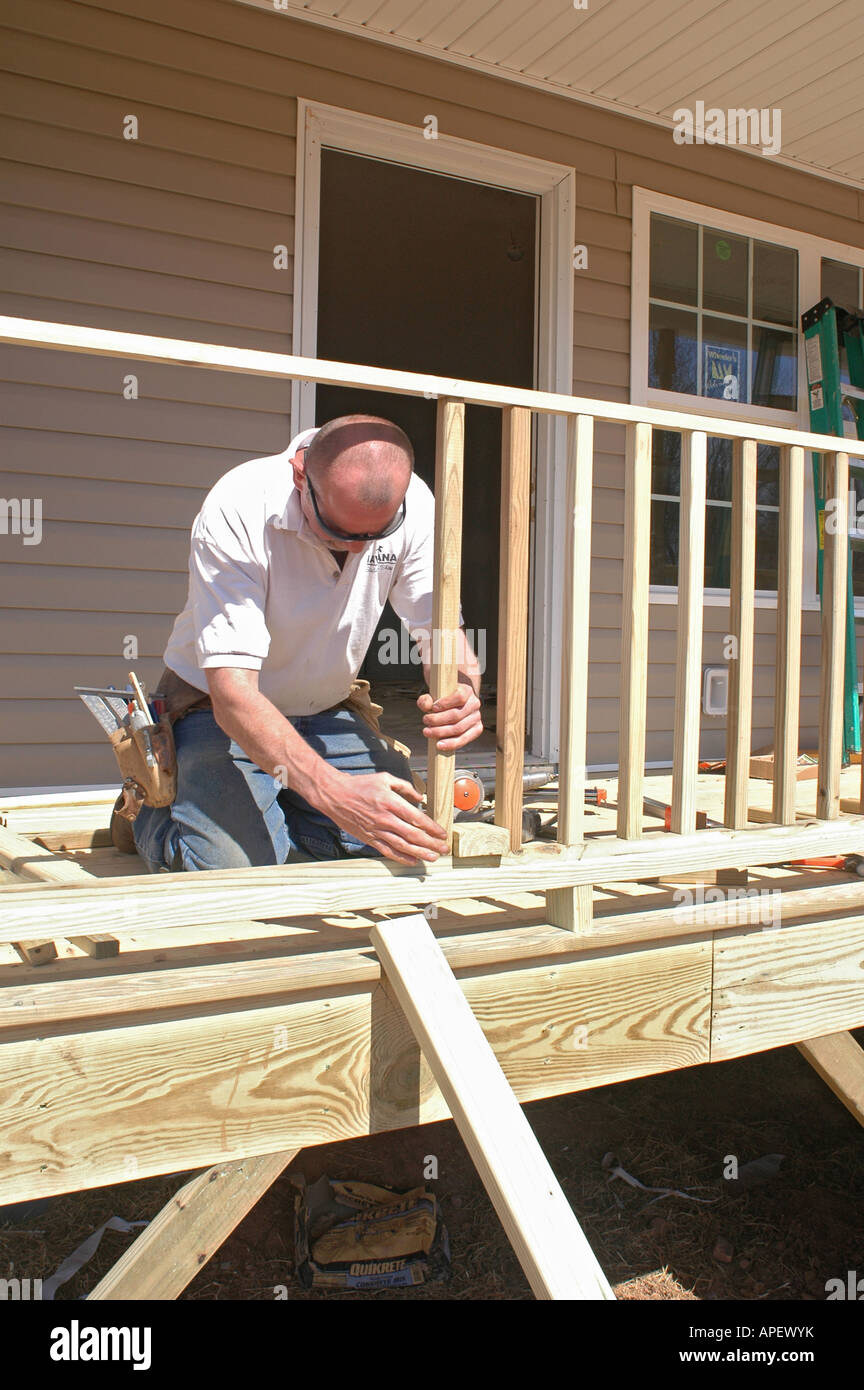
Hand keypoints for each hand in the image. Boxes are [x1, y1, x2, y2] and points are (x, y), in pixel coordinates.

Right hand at [318, 771, 448, 866]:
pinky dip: (401, 857)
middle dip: (431, 844)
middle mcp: (385, 819)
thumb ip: (405, 787)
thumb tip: (420, 797)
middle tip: (444, 849)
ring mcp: (377, 830)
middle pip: (413, 835)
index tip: (442, 833)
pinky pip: (387, 851)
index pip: (417, 818)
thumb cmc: (360, 785)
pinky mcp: (369, 838)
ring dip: (420, 853)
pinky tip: (412, 861)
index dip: (432, 828)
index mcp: (391, 802)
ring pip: (402, 846)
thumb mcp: (385, 778)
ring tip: (433, 857)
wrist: (335, 795)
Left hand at [418, 684, 482, 751]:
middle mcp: (474, 704)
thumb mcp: (433, 696)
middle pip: (457, 715)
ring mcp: (476, 717)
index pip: (459, 697)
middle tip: (425, 721)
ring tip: (428, 732)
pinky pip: (464, 739)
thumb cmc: (443, 701)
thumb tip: (426, 706)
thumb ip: (426, 699)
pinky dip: (451, 744)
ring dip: (441, 732)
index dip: (445, 703)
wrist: (455, 706)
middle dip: (438, 720)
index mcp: (467, 691)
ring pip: (459, 728)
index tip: (433, 708)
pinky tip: (439, 745)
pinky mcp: (476, 729)